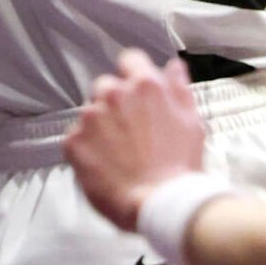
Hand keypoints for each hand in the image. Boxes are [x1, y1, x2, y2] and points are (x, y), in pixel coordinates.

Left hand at [63, 49, 205, 231]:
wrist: (161, 204)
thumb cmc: (179, 168)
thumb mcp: (191, 122)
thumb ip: (178, 89)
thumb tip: (173, 67)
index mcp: (145, 86)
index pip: (130, 59)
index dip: (133, 73)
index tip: (134, 89)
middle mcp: (115, 94)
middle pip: (106, 86)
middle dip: (115, 104)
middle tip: (128, 132)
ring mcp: (92, 117)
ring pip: (90, 113)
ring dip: (100, 127)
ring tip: (117, 155)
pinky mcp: (74, 142)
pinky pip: (75, 138)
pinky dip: (85, 150)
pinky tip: (103, 166)